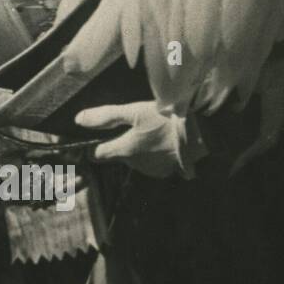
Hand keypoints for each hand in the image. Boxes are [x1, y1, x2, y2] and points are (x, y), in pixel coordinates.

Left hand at [77, 101, 201, 178]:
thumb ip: (106, 116)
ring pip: (135, 159)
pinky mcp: (169, 171)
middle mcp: (135, 165)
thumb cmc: (167, 120)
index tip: (89, 138)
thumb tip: (78, 120)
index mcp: (123, 151)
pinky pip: (152, 162)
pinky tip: (160, 140)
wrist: (205, 136)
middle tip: (126, 126)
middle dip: (116, 144)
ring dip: (136, 148)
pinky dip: (152, 153)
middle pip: (116, 155)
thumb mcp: (134, 112)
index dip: (89, 146)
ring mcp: (152, 170)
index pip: (95, 155)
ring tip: (147, 130)